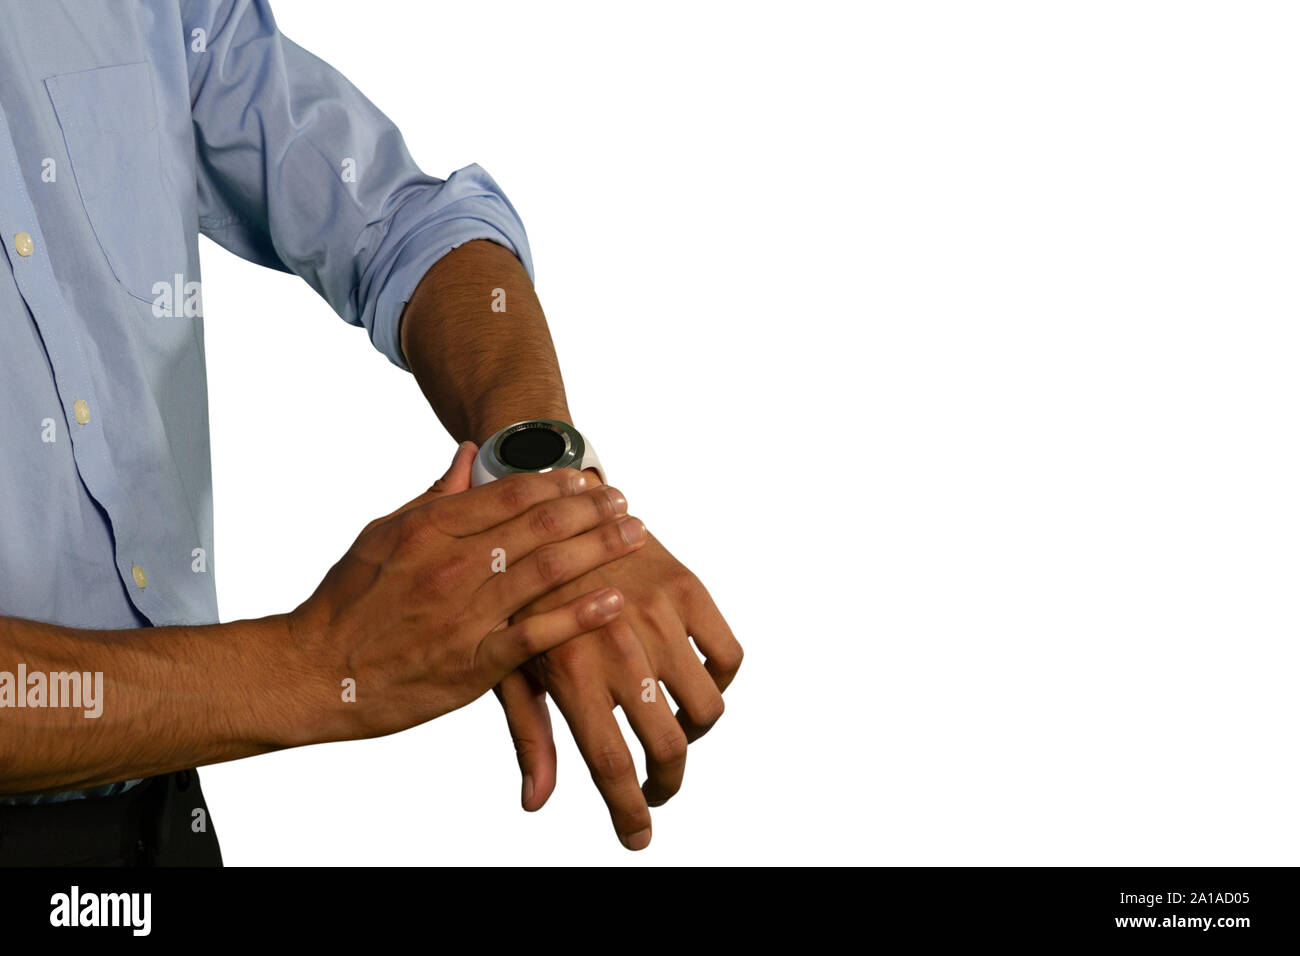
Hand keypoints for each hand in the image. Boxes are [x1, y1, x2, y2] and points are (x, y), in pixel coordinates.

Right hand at [283, 443, 646, 744]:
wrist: (312, 672)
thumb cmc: (347, 602)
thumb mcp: (384, 533)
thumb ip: (436, 495)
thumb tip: (471, 451)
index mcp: (431, 527)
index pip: (511, 493)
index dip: (558, 482)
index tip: (588, 478)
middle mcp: (452, 564)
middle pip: (541, 524)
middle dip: (593, 509)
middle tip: (625, 500)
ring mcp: (465, 613)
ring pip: (548, 571)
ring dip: (599, 548)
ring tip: (636, 534)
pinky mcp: (473, 663)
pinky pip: (537, 635)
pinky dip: (579, 616)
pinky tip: (615, 600)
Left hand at [496, 472, 742, 850]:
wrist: (545, 502)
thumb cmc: (517, 592)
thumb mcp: (508, 660)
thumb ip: (530, 734)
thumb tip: (536, 802)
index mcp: (569, 670)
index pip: (611, 762)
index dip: (629, 810)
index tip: (639, 836)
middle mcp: (619, 646)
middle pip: (669, 744)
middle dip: (666, 782)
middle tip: (656, 786)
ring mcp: (658, 615)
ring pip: (705, 706)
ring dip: (693, 732)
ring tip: (670, 728)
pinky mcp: (688, 587)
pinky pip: (729, 656)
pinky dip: (720, 680)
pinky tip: (692, 679)